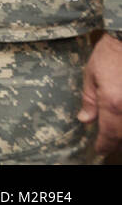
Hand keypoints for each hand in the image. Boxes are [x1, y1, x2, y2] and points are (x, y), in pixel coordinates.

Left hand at [79, 33, 121, 153]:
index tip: (100, 149)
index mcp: (113, 102)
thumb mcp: (91, 75)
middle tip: (106, 142)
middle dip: (115, 139)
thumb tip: (86, 120)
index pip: (109, 133)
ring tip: (114, 130)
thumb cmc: (109, 54)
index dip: (104, 144)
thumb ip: (89, 100)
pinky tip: (120, 116)